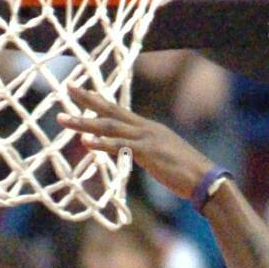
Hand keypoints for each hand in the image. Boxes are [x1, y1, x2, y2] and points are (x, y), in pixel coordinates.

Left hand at [58, 84, 216, 201]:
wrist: (205, 179)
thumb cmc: (185, 172)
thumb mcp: (161, 156)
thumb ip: (143, 151)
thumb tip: (129, 152)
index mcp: (148, 128)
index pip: (118, 111)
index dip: (98, 101)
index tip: (80, 91)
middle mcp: (145, 128)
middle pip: (111, 110)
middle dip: (87, 99)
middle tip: (67, 87)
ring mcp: (146, 139)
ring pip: (109, 127)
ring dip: (84, 123)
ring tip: (63, 119)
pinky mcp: (148, 153)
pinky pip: (121, 147)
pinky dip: (103, 144)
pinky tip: (86, 142)